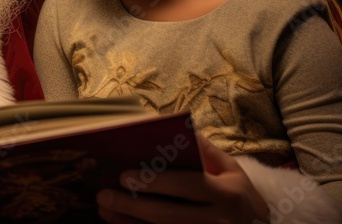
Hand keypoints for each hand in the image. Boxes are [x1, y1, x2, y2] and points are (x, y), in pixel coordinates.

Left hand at [96, 133, 268, 223]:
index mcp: (227, 195)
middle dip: (133, 205)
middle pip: (170, 215)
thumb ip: (205, 150)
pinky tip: (119, 222)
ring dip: (129, 221)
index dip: (155, 181)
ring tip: (104, 208)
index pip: (187, 186)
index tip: (124, 175)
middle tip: (104, 193)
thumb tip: (175, 126)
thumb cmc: (237, 195)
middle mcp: (219, 221)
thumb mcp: (231, 170)